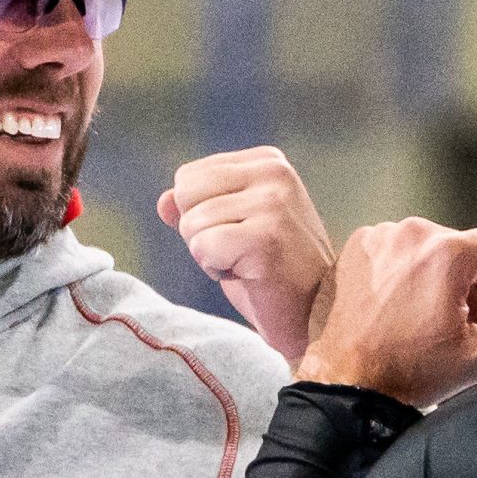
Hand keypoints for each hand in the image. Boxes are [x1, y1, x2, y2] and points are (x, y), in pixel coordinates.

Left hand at [159, 147, 333, 364]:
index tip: (240, 236)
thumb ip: (199, 208)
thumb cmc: (271, 274)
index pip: (188, 176)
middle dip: (199, 232)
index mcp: (267, 162)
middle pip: (185, 193)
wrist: (314, 315)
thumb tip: (163, 201)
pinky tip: (250, 276)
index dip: (200, 216)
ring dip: (210, 256)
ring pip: (192, 223)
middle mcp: (274, 173)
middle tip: (239, 253)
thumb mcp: (232, 230)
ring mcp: (274, 203)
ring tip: (248, 265)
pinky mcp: (267, 236)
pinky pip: (204, 247)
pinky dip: (216, 270)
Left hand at [295, 219, 476, 408]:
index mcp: (450, 255)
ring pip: (442, 252)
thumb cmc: (412, 375)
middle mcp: (417, 233)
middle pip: (476, 253)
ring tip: (440, 327)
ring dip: (452, 285)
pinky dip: (418, 276)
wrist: (346, 384)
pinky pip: (408, 251)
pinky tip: (409, 312)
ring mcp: (384, 235)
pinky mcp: (361, 243)